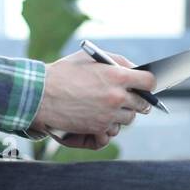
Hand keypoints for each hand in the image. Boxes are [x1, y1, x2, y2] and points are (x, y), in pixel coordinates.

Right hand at [32, 50, 155, 149]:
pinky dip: (110, 126)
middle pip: (142, 104)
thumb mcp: (92, 58)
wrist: (40, 95)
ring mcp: (108, 115)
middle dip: (139, 100)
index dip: (149, 83)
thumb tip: (135, 69)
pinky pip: (114, 130)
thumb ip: (118, 62)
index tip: (146, 84)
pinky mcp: (97, 128)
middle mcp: (117, 97)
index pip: (149, 82)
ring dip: (123, 114)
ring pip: (129, 119)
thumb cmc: (64, 73)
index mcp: (118, 77)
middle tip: (132, 98)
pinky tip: (102, 118)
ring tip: (111, 107)